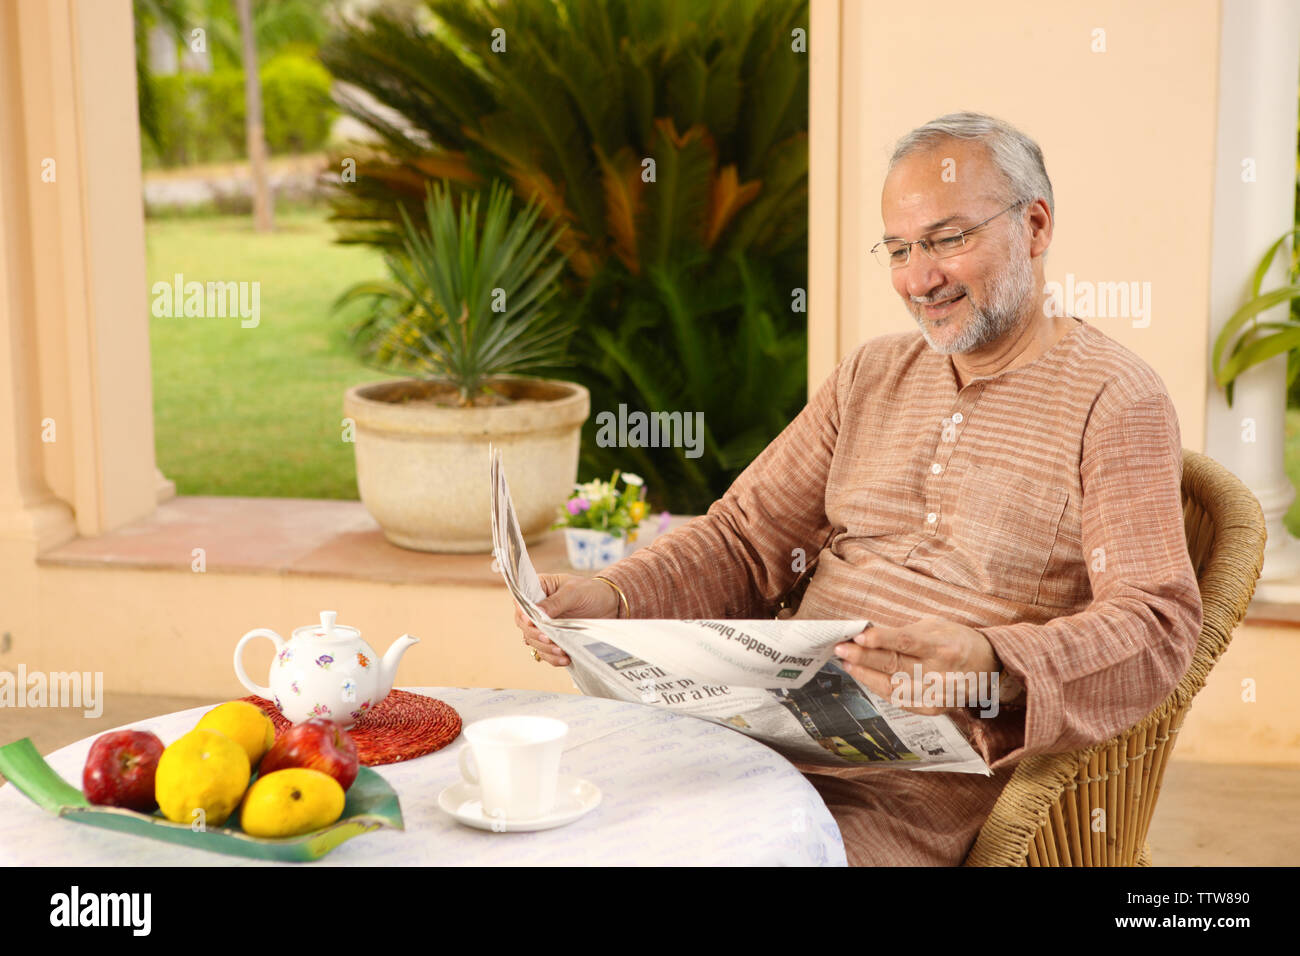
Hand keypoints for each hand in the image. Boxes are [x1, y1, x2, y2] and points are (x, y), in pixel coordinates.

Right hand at [512, 573, 621, 666]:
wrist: (609, 605)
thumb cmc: (590, 591)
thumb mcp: (574, 592)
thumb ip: (555, 602)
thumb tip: (536, 612)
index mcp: (537, 589)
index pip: (521, 603)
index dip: (523, 615)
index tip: (530, 623)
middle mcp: (536, 609)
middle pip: (525, 626)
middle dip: (536, 635)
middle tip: (549, 638)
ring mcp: (543, 625)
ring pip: (534, 641)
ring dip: (545, 648)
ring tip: (561, 651)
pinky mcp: (552, 639)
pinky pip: (546, 652)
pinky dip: (553, 657)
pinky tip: (565, 658)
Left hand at [832, 615, 997, 714]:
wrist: (989, 669)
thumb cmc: (956, 640)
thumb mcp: (936, 627)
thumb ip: (905, 631)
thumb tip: (869, 634)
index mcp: (944, 646)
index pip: (907, 642)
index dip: (881, 639)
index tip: (858, 636)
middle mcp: (940, 672)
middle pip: (895, 665)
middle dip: (863, 657)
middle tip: (840, 649)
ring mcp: (936, 694)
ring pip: (892, 686)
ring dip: (865, 674)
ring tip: (846, 663)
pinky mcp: (932, 709)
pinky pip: (898, 700)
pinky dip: (878, 687)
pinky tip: (864, 676)